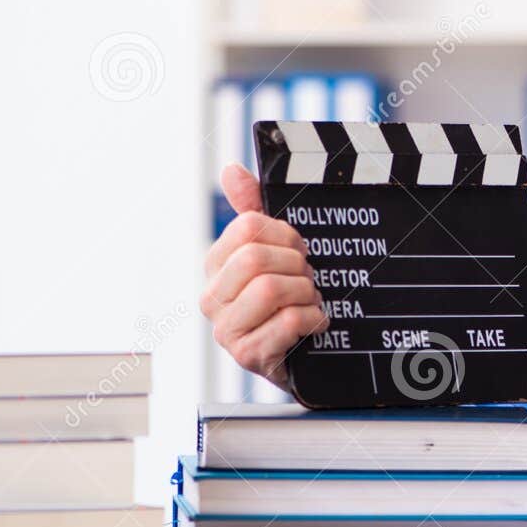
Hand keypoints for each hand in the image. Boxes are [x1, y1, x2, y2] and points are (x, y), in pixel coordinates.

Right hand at [199, 163, 327, 391]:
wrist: (300, 356)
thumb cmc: (286, 300)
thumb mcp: (274, 251)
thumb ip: (252, 209)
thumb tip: (231, 170)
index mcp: (215, 265)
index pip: (247, 227)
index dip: (285, 234)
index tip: (298, 249)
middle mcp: (212, 297)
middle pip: (255, 258)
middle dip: (296, 265)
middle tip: (307, 278)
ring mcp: (226, 330)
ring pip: (271, 289)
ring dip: (306, 292)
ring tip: (310, 301)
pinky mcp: (248, 355)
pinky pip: (289, 321)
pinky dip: (313, 318)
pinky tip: (314, 323)